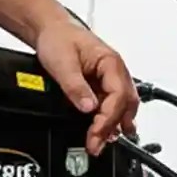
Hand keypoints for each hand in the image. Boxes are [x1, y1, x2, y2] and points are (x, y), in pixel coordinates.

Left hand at [35, 19, 139, 154]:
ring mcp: (111, 79)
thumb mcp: (63, 63)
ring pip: (122, 107)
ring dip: (114, 126)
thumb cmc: (59, 39)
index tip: (95, 133)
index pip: (119, 95)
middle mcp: (116, 71)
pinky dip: (109, 120)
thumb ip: (76, 87)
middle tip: (97, 144)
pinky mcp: (102, 86)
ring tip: (101, 143)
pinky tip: (103, 131)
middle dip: (113, 127)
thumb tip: (89, 108)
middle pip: (125, 104)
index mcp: (111, 62)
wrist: (51, 31)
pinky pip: (112, 105)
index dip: (108, 118)